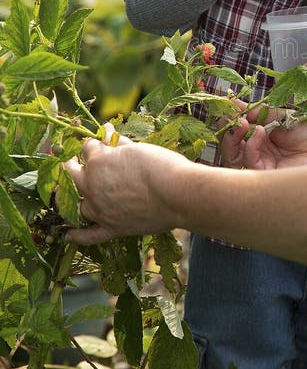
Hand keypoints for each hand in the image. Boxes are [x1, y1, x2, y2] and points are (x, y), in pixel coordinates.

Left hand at [64, 135, 187, 244]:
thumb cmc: (161, 166)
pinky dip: (76, 236)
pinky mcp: (111, 228)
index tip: (100, 140)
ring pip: (77, 204)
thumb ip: (120, 143)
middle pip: (72, 173)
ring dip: (73, 197)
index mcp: (98, 162)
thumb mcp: (137, 149)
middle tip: (75, 160)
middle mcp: (92, 186)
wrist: (177, 195)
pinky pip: (88, 235)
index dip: (95, 142)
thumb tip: (110, 132)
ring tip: (73, 192)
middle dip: (72, 164)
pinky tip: (67, 235)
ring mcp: (99, 209)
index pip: (88, 147)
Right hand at [220, 105, 306, 170]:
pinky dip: (250, 146)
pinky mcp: (268, 178)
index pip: (240, 131)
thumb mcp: (286, 118)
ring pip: (234, 158)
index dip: (233, 118)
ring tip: (242, 123)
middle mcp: (260, 154)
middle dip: (228, 129)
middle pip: (232, 146)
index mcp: (265, 140)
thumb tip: (239, 106)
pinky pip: (249, 164)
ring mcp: (263, 167)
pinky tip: (259, 132)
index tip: (230, 104)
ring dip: (234, 138)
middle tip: (231, 115)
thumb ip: (263, 114)